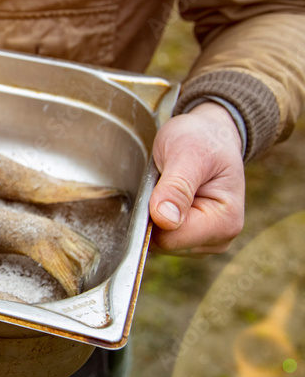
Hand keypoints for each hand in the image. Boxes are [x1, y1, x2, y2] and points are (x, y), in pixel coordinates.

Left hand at [148, 101, 245, 255]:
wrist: (211, 133)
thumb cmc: (202, 139)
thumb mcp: (187, 154)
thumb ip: (176, 187)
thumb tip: (165, 219)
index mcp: (224, 222)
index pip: (170, 239)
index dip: (152, 217)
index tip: (154, 188)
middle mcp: (219, 238)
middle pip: (164, 243)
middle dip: (152, 215)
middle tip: (162, 183)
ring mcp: (205, 241)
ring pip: (159, 242)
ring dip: (153, 214)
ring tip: (167, 187)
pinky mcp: (192, 238)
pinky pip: (160, 236)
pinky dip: (155, 217)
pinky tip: (165, 197)